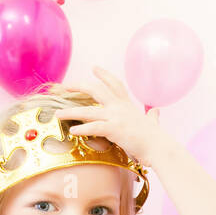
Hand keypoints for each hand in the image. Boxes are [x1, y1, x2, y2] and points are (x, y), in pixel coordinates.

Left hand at [57, 66, 173, 166]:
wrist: (158, 147)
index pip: (115, 84)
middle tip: (65, 86)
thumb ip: (152, 116)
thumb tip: (156, 111)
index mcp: (127, 104)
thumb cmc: (155, 138)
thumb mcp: (152, 122)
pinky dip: (82, 129)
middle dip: (79, 86)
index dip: (104, 75)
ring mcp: (116, 117)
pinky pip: (94, 127)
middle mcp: (120, 107)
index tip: (94, 68)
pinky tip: (72, 131)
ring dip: (71, 112)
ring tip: (57, 114)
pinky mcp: (114, 129)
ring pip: (88, 111)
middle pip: (96, 90)